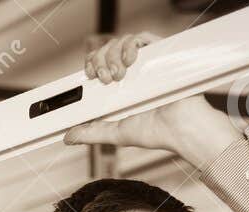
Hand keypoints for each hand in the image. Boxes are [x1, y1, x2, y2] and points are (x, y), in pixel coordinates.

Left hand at [63, 32, 239, 166]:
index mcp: (119, 89)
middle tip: (105, 79)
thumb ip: (91, 133)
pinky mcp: (159, 56)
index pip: (98, 66)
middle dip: (99, 61)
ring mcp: (144, 64)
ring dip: (112, 55)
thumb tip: (68, 137)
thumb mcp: (115, 133)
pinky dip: (130, 45)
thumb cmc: (155, 131)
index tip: (89, 75)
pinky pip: (140, 38)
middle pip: (105, 51)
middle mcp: (130, 74)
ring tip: (118, 75)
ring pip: (119, 42)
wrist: (180, 128)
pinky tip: (129, 62)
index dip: (90, 65)